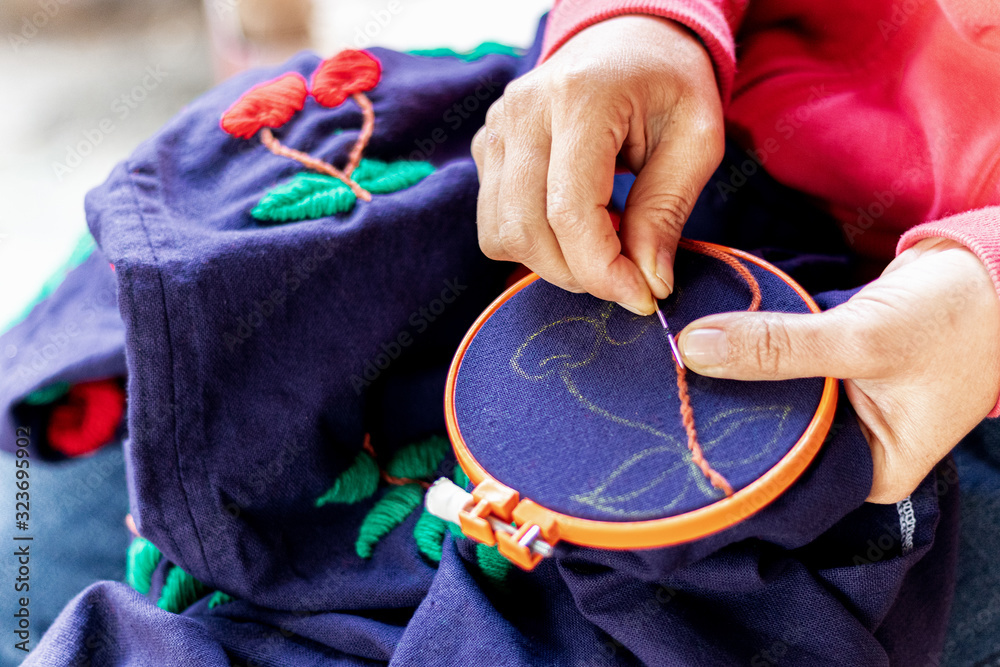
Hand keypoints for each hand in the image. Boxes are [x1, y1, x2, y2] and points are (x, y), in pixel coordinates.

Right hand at [472, 16, 723, 314]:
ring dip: (554, 263)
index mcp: (580, 99)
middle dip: (580, 274)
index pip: (569, 212)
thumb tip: (647, 283)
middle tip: (628, 276)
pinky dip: (535, 243)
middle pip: (527, 232)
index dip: (603, 270)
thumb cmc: (669, 83)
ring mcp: (496, 129)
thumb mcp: (697, 140)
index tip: (642, 296)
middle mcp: (523, 112)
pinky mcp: (486, 148)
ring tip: (603, 242)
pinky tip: (575, 224)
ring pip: (501, 236)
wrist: (627, 39)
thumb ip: (666, 212)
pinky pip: (495, 224)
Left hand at [677, 239, 999, 502]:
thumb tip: (695, 348)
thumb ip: (781, 347)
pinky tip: (715, 341)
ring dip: (738, 378)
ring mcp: (845, 410)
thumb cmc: (957, 315)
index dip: (734, 450)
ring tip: (681, 365)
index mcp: (874, 471)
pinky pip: (784, 370)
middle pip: (775, 439)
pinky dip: (758, 354)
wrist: (993, 265)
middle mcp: (857, 449)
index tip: (680, 421)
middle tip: (669, 388)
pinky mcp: (834, 372)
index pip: (787, 478)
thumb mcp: (865, 338)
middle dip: (730, 411)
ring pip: (775, 401)